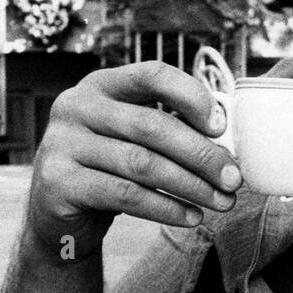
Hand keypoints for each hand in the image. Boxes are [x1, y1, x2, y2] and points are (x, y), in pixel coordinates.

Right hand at [27, 61, 242, 257]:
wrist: (59, 216)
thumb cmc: (109, 171)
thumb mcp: (133, 141)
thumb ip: (170, 129)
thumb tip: (228, 144)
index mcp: (100, 84)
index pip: (152, 75)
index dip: (190, 96)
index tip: (221, 127)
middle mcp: (76, 106)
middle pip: (152, 126)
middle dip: (201, 155)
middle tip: (234, 179)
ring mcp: (62, 142)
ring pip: (142, 164)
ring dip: (191, 186)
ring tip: (221, 202)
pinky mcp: (59, 181)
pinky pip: (125, 195)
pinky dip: (166, 207)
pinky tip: (191, 217)